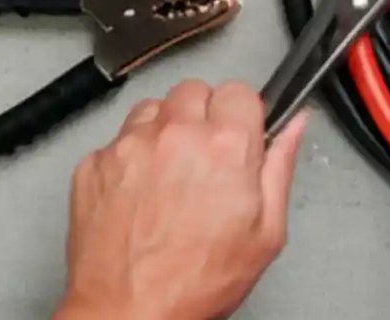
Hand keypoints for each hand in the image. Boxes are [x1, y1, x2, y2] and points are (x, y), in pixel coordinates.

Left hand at [54, 80, 307, 319]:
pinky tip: (140, 193)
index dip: (243, 115)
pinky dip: (131, 157)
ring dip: (165, 128)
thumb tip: (295, 126)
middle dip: (204, 115)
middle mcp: (177, 134)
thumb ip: (281, 167)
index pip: (239, 91)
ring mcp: (130, 146)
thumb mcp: (266, 232)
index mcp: (227, 146)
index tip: (240, 136)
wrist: (129, 314)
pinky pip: (117, 140)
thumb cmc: (196, 282)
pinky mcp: (94, 164)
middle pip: (195, 91)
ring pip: (154, 108)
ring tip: (171, 173)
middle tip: (206, 157)